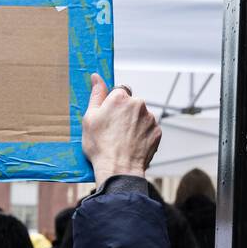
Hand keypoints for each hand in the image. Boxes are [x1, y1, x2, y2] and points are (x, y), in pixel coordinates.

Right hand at [81, 74, 160, 189]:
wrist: (119, 170)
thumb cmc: (100, 147)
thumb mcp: (89, 119)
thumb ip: (95, 95)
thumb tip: (96, 77)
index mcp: (120, 97)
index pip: (119, 91)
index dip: (113, 103)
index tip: (109, 116)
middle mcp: (138, 103)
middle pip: (131, 103)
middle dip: (125, 114)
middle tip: (114, 131)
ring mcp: (150, 118)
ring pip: (141, 116)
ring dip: (134, 124)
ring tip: (123, 141)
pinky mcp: (157, 131)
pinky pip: (149, 129)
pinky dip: (142, 135)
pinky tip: (132, 145)